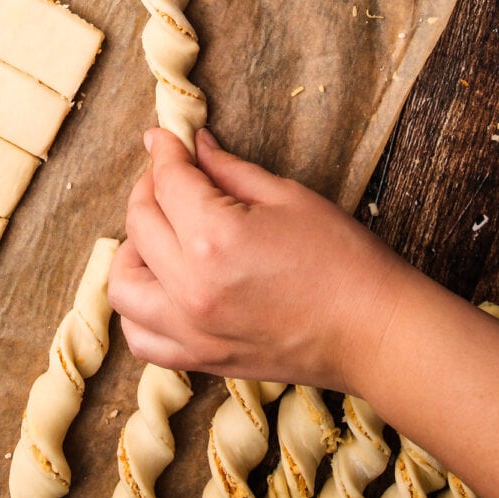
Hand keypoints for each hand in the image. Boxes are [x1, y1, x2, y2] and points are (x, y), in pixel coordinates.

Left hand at [108, 127, 404, 389]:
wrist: (374, 332)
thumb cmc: (342, 259)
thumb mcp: (286, 197)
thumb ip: (228, 170)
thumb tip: (195, 145)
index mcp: (213, 239)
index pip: (168, 181)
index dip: (164, 151)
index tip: (165, 137)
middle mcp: (190, 288)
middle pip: (140, 224)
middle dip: (149, 188)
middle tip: (171, 173)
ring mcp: (192, 330)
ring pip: (124, 285)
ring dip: (133, 249)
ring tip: (159, 231)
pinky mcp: (201, 360)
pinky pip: (141, 336)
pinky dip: (138, 307)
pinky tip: (161, 283)